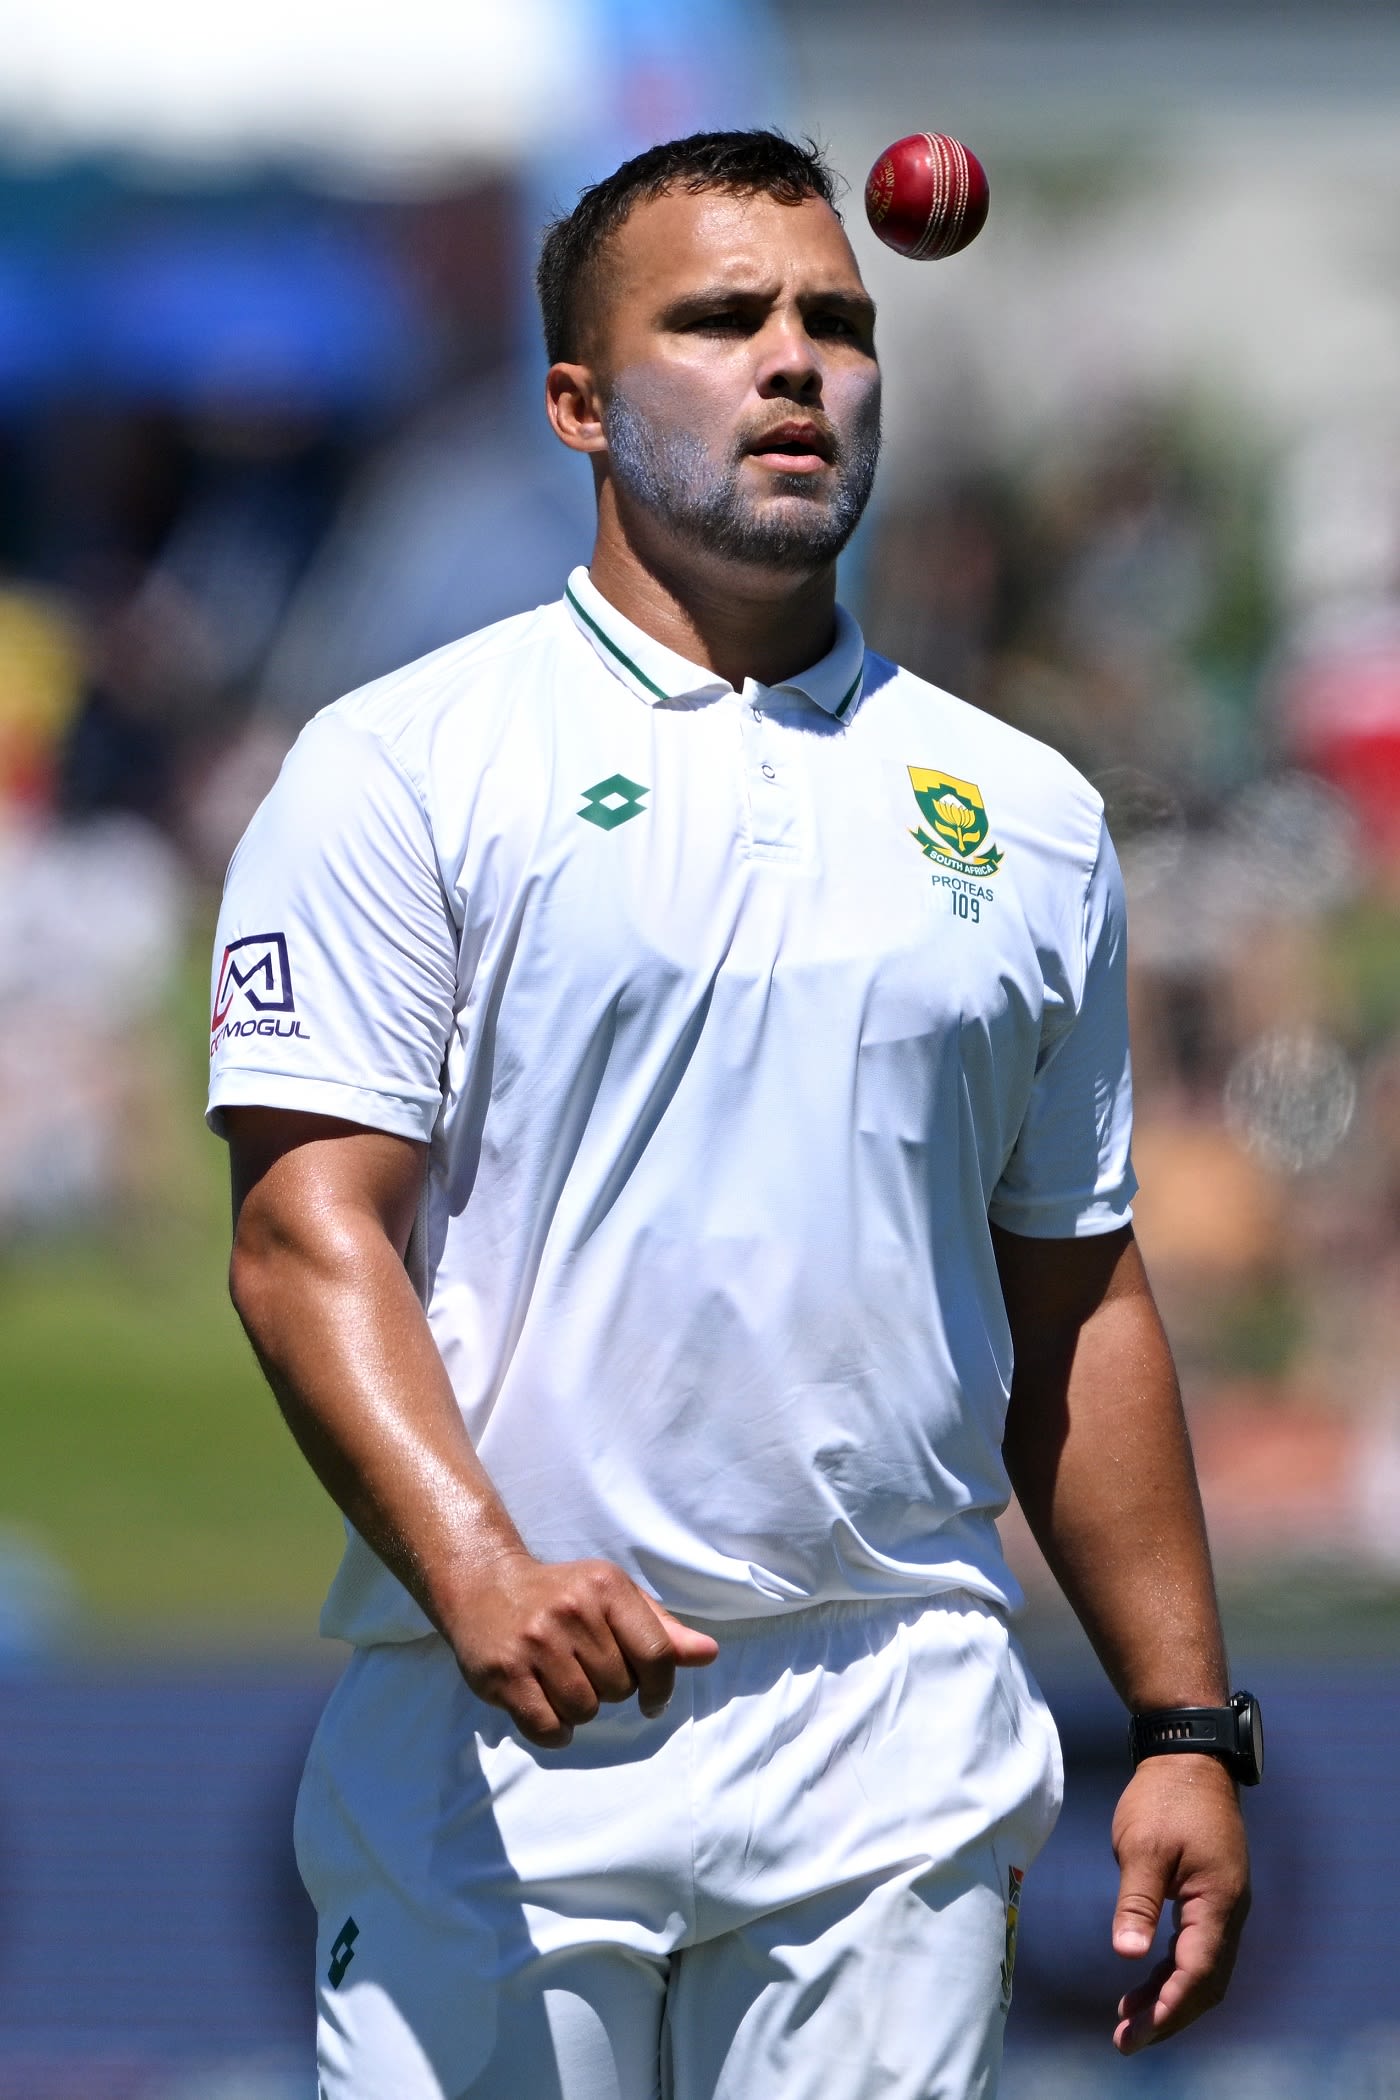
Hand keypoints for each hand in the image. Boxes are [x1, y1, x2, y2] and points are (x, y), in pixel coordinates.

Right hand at [444, 1549, 718, 1748]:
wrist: (484, 1584)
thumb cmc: (562, 1595)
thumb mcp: (614, 1597)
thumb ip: (662, 1629)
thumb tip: (709, 1654)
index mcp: (606, 1587)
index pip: (656, 1653)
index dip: (661, 1687)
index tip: (652, 1699)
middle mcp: (571, 1611)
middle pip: (619, 1688)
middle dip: (610, 1690)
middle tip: (586, 1670)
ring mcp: (534, 1643)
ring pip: (585, 1711)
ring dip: (580, 1709)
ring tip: (563, 1682)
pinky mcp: (503, 1674)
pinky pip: (548, 1729)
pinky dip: (555, 1730)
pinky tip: (545, 1705)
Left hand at [1110, 1754, 1250, 2052]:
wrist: (1189, 1756)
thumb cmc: (1164, 1798)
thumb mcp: (1142, 1847)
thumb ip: (1137, 1902)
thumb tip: (1129, 1955)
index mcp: (1218, 1901)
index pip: (1196, 1972)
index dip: (1167, 2007)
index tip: (1136, 2032)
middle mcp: (1230, 1911)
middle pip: (1206, 1982)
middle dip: (1169, 2014)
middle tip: (1127, 2041)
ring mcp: (1224, 1904)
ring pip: (1204, 1968)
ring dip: (1170, 1995)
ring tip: (1128, 2019)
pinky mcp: (1212, 1895)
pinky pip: (1199, 1947)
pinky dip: (1173, 1970)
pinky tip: (1146, 1978)